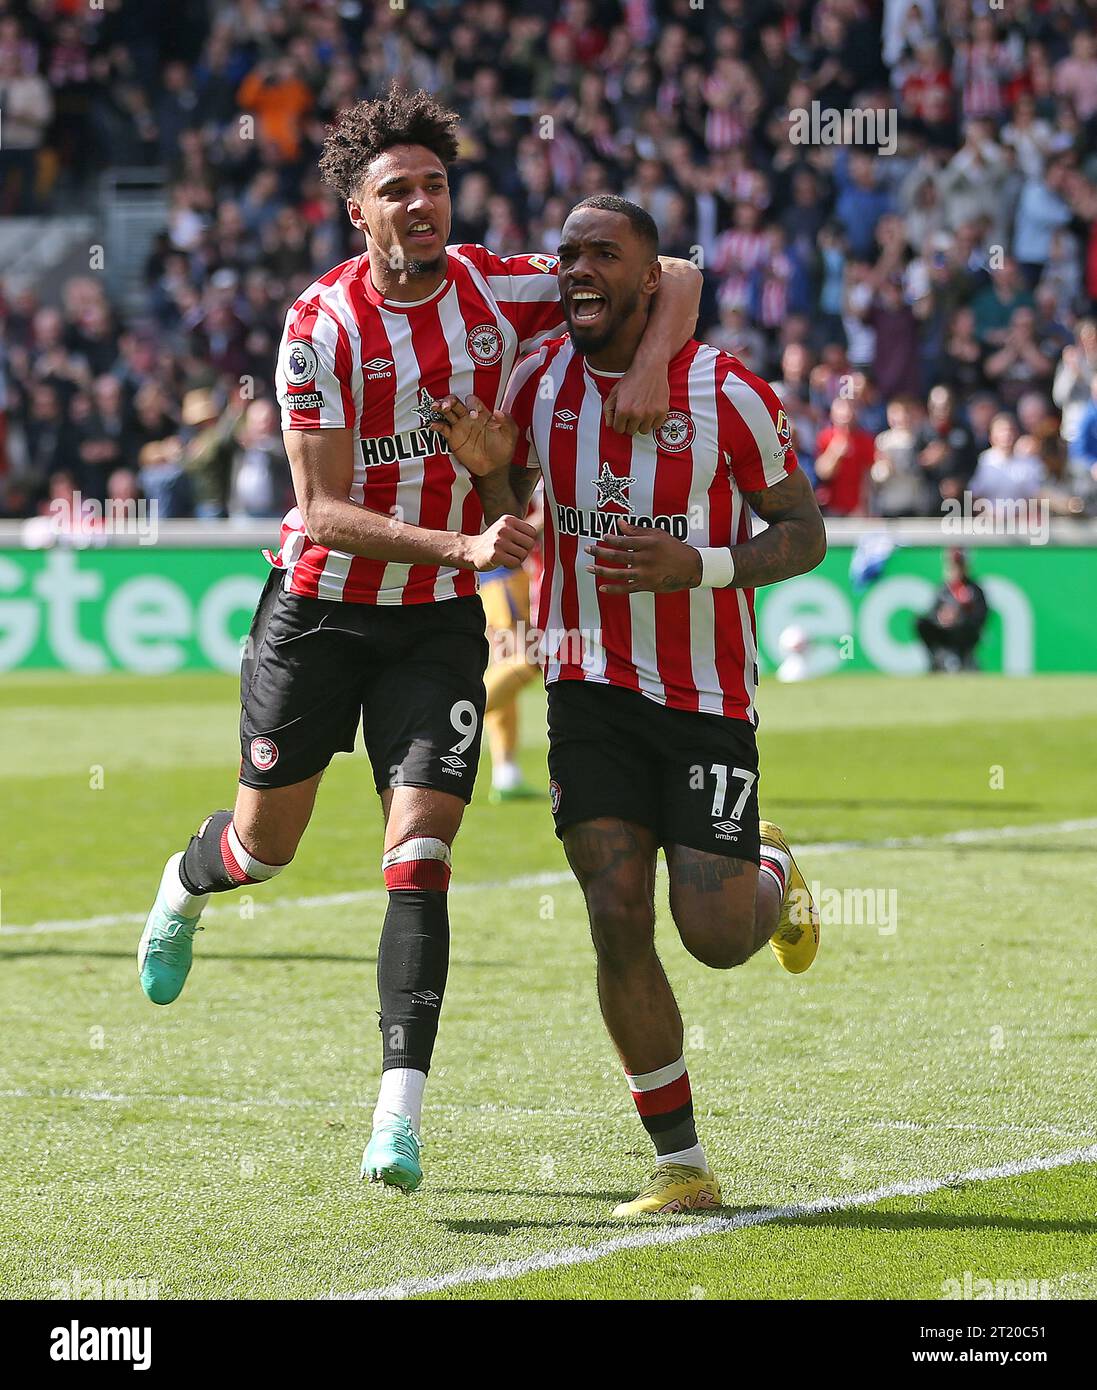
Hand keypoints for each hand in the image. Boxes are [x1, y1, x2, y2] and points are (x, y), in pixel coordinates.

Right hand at [430, 394, 517, 475]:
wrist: (494, 468)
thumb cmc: (503, 450)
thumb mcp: (510, 435)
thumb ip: (507, 422)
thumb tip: (497, 411)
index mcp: (482, 413)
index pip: (472, 401)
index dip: (471, 405)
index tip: (473, 416)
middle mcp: (469, 417)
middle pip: (456, 402)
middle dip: (450, 400)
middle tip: (447, 405)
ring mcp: (460, 427)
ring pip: (447, 412)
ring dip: (440, 407)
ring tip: (437, 407)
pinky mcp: (453, 438)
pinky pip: (442, 428)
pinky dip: (436, 424)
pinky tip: (433, 424)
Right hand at [463, 513, 536, 571]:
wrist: (471, 550)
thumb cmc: (492, 542)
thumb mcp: (506, 530)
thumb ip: (522, 534)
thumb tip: (539, 544)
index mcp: (508, 520)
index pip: (532, 532)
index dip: (527, 542)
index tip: (517, 545)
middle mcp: (504, 528)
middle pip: (530, 543)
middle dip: (524, 551)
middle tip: (513, 553)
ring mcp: (499, 541)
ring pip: (523, 554)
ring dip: (517, 559)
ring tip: (506, 556)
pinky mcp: (496, 554)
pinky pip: (515, 563)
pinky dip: (511, 565)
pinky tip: (502, 562)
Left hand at [586, 517, 701, 593]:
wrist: (691, 568)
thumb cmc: (673, 548)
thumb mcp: (658, 535)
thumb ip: (637, 531)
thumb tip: (619, 523)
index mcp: (648, 544)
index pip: (624, 541)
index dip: (611, 539)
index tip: (603, 537)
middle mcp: (645, 559)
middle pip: (618, 556)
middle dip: (600, 552)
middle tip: (588, 549)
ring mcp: (646, 574)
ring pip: (619, 573)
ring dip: (602, 571)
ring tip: (589, 568)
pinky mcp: (647, 586)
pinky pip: (627, 589)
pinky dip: (614, 589)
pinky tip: (601, 587)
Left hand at [603, 360, 669, 435]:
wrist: (650, 367)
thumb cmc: (632, 378)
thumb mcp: (615, 392)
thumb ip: (608, 409)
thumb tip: (609, 424)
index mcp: (623, 410)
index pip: (618, 429)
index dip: (619, 423)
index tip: (622, 419)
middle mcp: (636, 414)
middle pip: (631, 431)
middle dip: (630, 424)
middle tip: (632, 414)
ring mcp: (650, 413)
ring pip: (643, 430)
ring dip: (641, 424)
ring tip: (641, 414)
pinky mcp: (661, 411)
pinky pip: (656, 426)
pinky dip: (653, 421)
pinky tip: (650, 413)